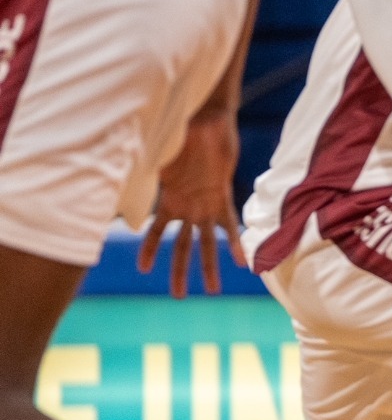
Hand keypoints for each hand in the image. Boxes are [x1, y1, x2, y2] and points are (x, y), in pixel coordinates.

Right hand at [140, 109, 244, 296]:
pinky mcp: (223, 196)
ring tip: (212, 291)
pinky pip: (228, 224)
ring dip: (208, 266)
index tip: (143, 270)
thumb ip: (146, 163)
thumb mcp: (160, 152)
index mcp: (170, 201)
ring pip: (205, 243)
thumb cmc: (182, 133)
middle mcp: (188, 207)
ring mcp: (206, 204)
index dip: (150, 250)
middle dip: (179, 272)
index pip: (156, 233)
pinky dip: (235, 242)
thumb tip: (121, 159)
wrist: (209, 121)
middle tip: (179, 297)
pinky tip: (242, 262)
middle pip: (181, 247)